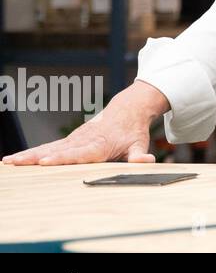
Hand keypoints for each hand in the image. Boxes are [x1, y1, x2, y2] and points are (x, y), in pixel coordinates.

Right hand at [1, 82, 166, 165]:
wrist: (127, 109)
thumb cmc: (132, 131)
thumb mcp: (139, 143)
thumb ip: (139, 155)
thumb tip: (146, 161)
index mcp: (98, 145)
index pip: (78, 153)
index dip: (62, 158)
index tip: (45, 162)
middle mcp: (82, 141)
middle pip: (56, 151)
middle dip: (35, 157)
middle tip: (16, 162)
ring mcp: (73, 139)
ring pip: (47, 148)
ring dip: (27, 155)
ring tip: (8, 162)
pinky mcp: (69, 140)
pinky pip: (47, 147)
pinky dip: (30, 152)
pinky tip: (14, 159)